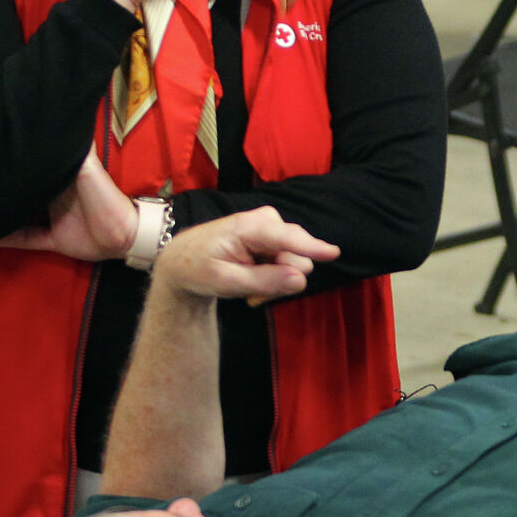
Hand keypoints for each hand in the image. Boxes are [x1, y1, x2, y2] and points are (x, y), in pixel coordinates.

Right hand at [0, 148, 137, 261]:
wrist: (122, 236)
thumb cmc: (106, 199)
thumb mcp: (89, 168)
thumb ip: (77, 148)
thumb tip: (64, 117)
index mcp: (61, 178)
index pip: (34, 165)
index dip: (17, 159)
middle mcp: (54, 196)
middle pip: (23, 190)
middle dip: (3, 185)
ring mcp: (52, 218)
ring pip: (19, 213)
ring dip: (2, 211)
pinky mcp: (53, 239)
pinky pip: (25, 239)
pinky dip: (7, 238)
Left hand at [153, 207, 338, 304]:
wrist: (183, 261)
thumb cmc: (198, 268)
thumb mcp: (225, 281)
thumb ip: (264, 281)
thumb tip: (301, 279)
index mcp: (248, 227)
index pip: (287, 237)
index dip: (311, 247)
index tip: (333, 253)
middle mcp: (266, 221)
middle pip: (296, 257)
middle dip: (280, 280)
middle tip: (252, 295)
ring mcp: (272, 229)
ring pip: (295, 264)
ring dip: (274, 282)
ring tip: (248, 290)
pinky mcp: (274, 238)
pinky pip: (289, 264)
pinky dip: (272, 279)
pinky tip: (252, 285)